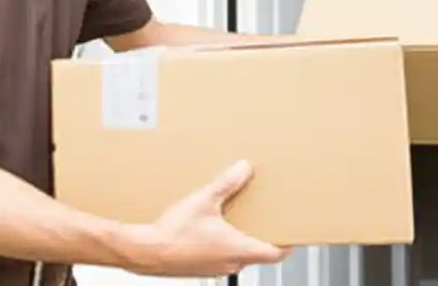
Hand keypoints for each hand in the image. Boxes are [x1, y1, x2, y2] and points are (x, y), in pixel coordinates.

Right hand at [127, 160, 289, 276]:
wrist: (146, 252)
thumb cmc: (173, 233)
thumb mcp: (203, 200)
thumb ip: (226, 184)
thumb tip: (244, 169)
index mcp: (238, 249)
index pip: (275, 254)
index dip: (286, 244)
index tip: (292, 233)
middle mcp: (230, 263)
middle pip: (258, 252)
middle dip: (261, 234)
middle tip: (263, 216)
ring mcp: (215, 268)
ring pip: (238, 254)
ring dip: (240, 237)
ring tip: (236, 216)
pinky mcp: (201, 267)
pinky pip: (221, 256)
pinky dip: (223, 242)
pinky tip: (211, 226)